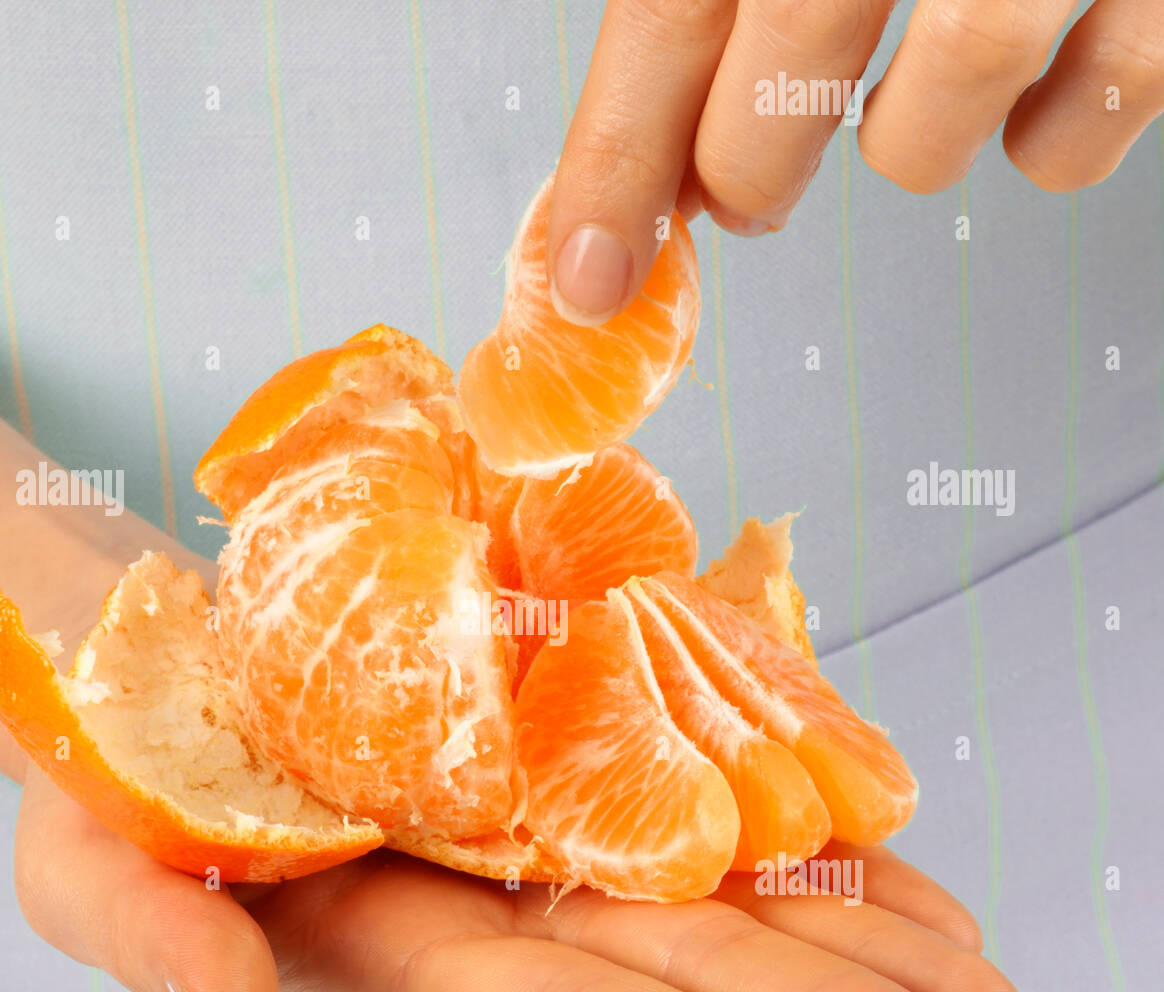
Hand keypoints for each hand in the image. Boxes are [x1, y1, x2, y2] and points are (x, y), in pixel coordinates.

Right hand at [16, 766, 1022, 991]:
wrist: (188, 659)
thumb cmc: (127, 769)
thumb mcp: (88, 854)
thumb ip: (146, 937)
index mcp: (392, 953)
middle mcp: (498, 907)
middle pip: (676, 971)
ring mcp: (554, 834)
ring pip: (722, 897)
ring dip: (855, 945)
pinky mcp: (583, 761)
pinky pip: (715, 806)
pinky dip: (816, 844)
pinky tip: (913, 887)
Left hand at [550, 0, 1163, 320]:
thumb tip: (644, 142)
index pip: (672, 10)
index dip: (622, 159)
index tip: (590, 274)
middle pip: (786, 76)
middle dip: (750, 169)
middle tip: (749, 185)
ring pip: (936, 114)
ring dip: (905, 143)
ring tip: (904, 104)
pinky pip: (1093, 111)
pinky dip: (1052, 136)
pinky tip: (1034, 95)